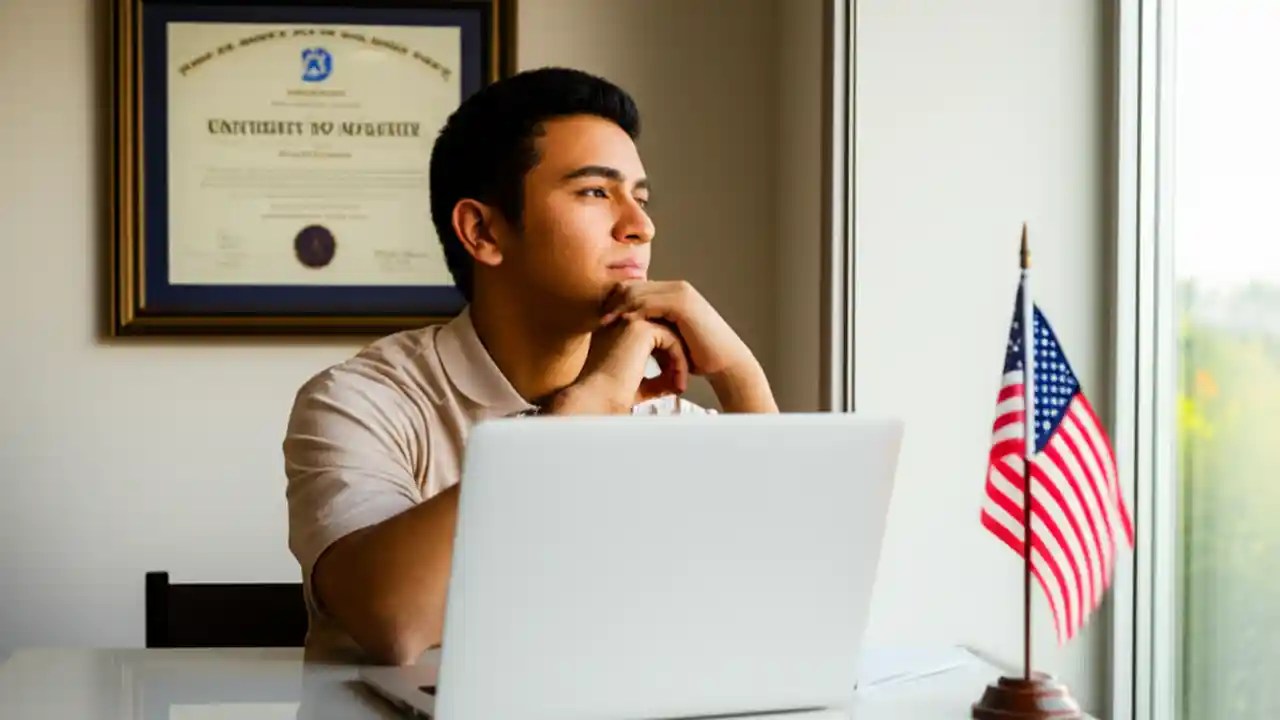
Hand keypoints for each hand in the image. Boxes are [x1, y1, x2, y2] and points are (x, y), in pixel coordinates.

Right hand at [549, 317, 689, 414]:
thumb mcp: (636, 384)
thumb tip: (673, 382)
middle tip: (681, 381)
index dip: (664, 357)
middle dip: (675, 357)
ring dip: (679, 361)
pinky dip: (679, 362)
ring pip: (668, 335)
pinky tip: (678, 383)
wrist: (597, 400)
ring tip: (680, 385)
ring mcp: (628, 320)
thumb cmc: (610, 397)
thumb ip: (655, 379)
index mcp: (613, 332)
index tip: (672, 379)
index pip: (650, 338)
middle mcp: (619, 321)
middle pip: (661, 332)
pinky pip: (671, 340)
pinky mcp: (639, 328)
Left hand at [600, 281, 756, 378]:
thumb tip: (622, 336)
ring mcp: (680, 292)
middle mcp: (675, 287)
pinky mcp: (683, 303)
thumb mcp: (666, 340)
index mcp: (670, 293)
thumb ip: (647, 332)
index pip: (632, 288)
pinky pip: (649, 303)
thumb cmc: (697, 357)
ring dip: (618, 307)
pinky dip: (632, 312)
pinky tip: (620, 325)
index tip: (598, 320)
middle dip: (611, 302)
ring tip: (603, 323)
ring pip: (637, 292)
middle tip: (595, 320)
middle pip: (631, 286)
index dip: (613, 302)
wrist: (724, 364)